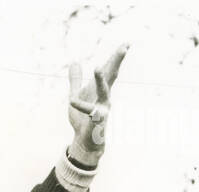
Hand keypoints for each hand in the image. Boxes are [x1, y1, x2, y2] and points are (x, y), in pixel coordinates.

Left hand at [68, 43, 128, 161]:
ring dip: (100, 79)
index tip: (126, 44)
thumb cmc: (82, 119)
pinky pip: (88, 110)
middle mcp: (105, 96)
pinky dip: (79, 105)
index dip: (116, 57)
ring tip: (96, 67)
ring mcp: (103, 107)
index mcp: (100, 89)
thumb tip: (74, 61)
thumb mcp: (76, 95)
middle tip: (125, 46)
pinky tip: (71, 100)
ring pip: (103, 91)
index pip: (109, 70)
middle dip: (117, 62)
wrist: (84, 141)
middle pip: (111, 75)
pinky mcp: (97, 119)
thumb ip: (75, 80)